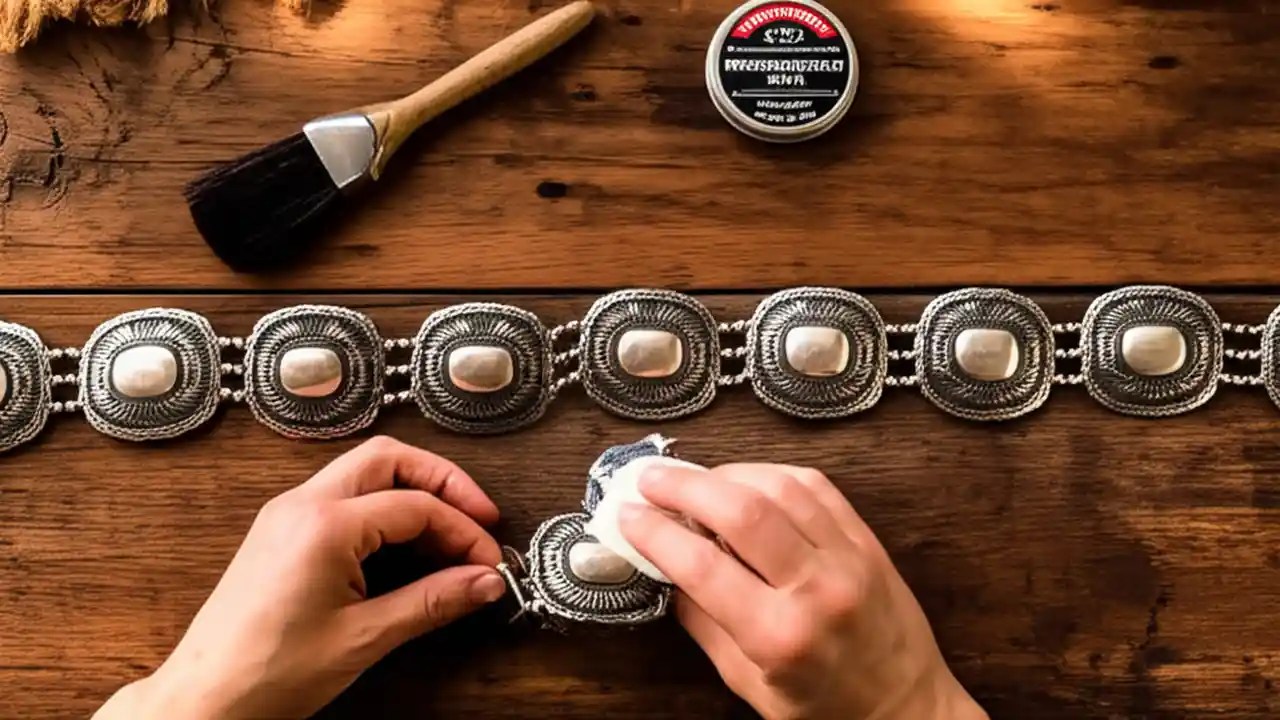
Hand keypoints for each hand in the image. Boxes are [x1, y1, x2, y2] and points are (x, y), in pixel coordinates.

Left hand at [94, 436, 505, 719]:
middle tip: (479, 517)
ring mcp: (287, 514)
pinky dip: (383, 505)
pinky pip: (342, 495)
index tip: (488, 563)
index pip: (417, 506)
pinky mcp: (282, 531)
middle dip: (442, 481)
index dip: (464, 532)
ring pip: (364, 470)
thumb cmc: (268, 672)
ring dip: (412, 489)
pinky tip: (406, 543)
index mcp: (324, 525)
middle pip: (390, 458)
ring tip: (448, 529)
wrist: (205, 699)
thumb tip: (484, 581)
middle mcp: (302, 504)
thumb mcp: (364, 638)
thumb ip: (432, 602)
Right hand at [620, 463, 986, 719]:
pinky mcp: (867, 541)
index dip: (655, 533)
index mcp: (778, 636)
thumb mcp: (747, 682)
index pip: (702, 567)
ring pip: (779, 486)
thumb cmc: (824, 708)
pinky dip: (772, 473)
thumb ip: (702, 621)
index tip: (626, 516)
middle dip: (684, 486)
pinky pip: (815, 486)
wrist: (906, 708)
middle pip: (741, 510)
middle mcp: (817, 589)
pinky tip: (745, 479)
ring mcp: (848, 559)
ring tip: (693, 479)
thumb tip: (661, 567)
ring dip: (726, 473)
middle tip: (649, 481)